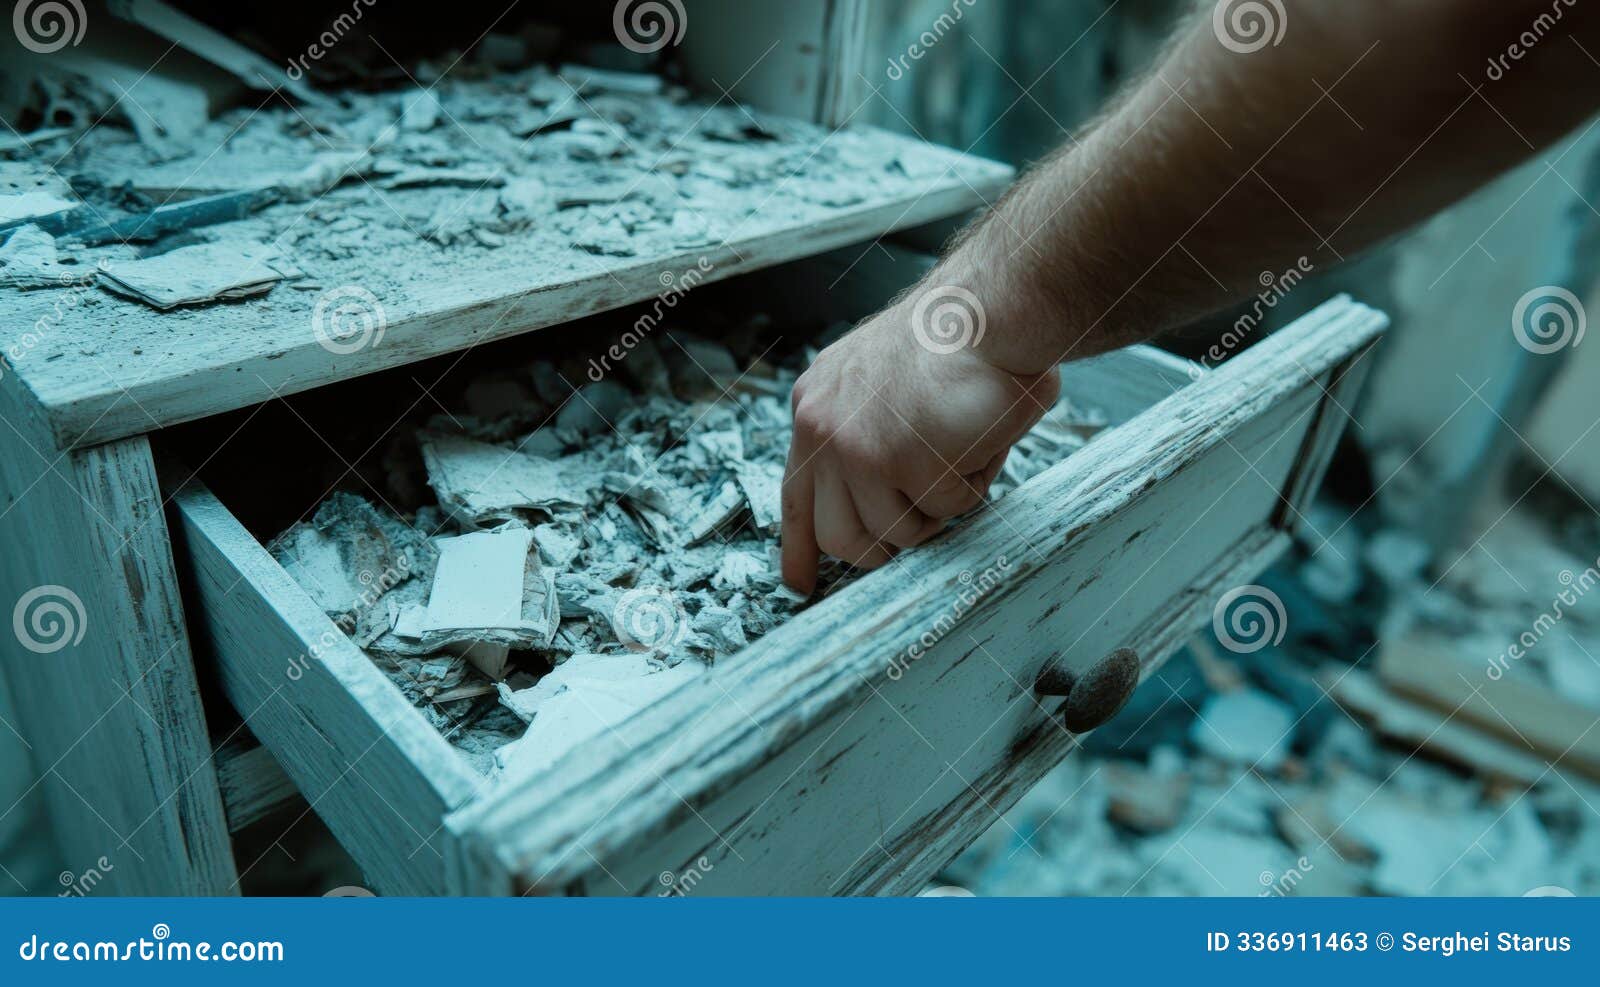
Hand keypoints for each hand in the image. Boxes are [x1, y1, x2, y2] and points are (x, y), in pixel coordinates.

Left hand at [781, 293, 1059, 593]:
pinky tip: (977, 436)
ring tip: (961, 448)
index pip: (795, 495)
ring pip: (899, 532)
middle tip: (928, 516)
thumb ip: (865, 438)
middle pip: (840, 536)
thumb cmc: (957, 343)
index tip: (800, 585)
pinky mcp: (900, 462)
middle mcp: (822, 430)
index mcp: (815, 407)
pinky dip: (975, 482)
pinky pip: (948, 509)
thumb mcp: (880, 387)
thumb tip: (877, 508)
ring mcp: (857, 450)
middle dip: (888, 544)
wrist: (987, 309)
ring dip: (942, 505)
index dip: (800, 548)